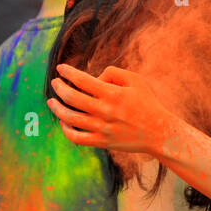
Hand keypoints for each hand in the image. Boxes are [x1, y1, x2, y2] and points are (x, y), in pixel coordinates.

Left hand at [47, 63, 180, 153]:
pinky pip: (76, 138)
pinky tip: (63, 121)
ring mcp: (102, 128)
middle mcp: (105, 111)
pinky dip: (66, 129)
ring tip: (52, 101)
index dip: (67, 72)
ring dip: (57, 108)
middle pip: (71, 97)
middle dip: (59, 87)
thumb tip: (94, 77)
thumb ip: (114, 73)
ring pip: (70, 118)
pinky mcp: (102, 142)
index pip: (82, 80)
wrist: (159, 133)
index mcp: (113, 94)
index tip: (60, 68)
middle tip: (55, 82)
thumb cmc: (148, 103)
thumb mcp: (136, 80)